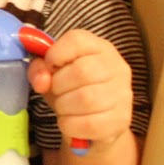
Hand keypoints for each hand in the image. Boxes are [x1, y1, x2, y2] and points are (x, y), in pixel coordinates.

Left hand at [27, 28, 133, 149]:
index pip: (77, 40)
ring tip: (62, 106)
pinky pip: (90, 123)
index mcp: (100, 48)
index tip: (50, 65)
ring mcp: (123, 95)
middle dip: (58, 84)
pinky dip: (70, 124)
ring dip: (63, 106)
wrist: (94, 122)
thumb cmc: (71, 89)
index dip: (55, 53)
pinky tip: (69, 121)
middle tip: (56, 91)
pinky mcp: (121, 121)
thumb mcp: (51, 73)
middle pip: (82, 71)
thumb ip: (39, 68)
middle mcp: (117, 68)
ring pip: (87, 99)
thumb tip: (42, 80)